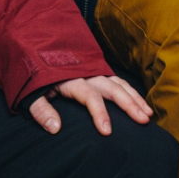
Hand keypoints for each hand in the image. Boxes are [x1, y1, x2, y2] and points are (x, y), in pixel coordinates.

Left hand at [28, 75, 152, 135]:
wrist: (34, 46)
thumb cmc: (33, 74)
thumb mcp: (30, 93)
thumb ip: (41, 110)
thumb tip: (55, 128)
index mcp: (72, 79)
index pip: (90, 97)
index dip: (100, 113)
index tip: (107, 132)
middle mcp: (88, 73)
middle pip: (113, 88)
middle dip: (130, 104)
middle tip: (143, 120)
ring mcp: (95, 71)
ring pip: (120, 83)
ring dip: (135, 98)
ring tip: (148, 114)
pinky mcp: (98, 71)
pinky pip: (118, 80)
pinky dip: (131, 91)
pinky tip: (139, 101)